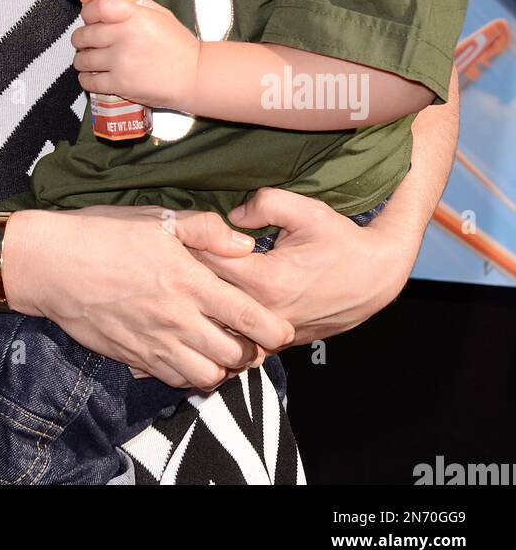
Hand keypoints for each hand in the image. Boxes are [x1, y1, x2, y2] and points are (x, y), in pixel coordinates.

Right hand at [1, 205, 294, 390]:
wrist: (53, 264)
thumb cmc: (103, 233)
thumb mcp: (157, 218)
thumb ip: (206, 229)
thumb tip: (245, 244)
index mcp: (188, 280)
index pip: (248, 317)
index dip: (274, 329)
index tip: (281, 329)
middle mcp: (177, 318)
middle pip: (235, 355)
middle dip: (252, 351)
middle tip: (252, 338)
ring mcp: (155, 343)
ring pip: (209, 375)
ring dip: (223, 366)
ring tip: (221, 348)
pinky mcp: (135, 357)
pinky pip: (176, 381)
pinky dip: (192, 374)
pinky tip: (189, 353)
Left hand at [73, 0, 198, 111]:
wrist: (195, 76)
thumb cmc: (179, 45)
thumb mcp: (161, 15)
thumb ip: (136, 5)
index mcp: (134, 16)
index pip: (97, 8)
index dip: (88, 14)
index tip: (90, 20)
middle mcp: (124, 36)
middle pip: (83, 35)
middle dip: (81, 40)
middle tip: (86, 43)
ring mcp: (121, 61)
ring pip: (82, 60)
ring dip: (82, 60)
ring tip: (89, 60)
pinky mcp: (120, 85)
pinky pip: (89, 81)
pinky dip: (87, 79)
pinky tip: (92, 76)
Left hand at [189, 187, 411, 345]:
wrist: (376, 278)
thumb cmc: (341, 240)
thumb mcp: (305, 209)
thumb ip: (263, 204)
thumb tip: (231, 215)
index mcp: (266, 280)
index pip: (208, 262)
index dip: (191, 243)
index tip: (180, 230)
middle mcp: (265, 313)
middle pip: (207, 295)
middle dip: (189, 272)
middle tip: (174, 253)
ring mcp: (272, 335)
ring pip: (220, 324)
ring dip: (205, 301)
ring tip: (190, 279)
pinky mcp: (279, 346)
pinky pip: (240, 339)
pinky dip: (224, 324)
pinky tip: (215, 304)